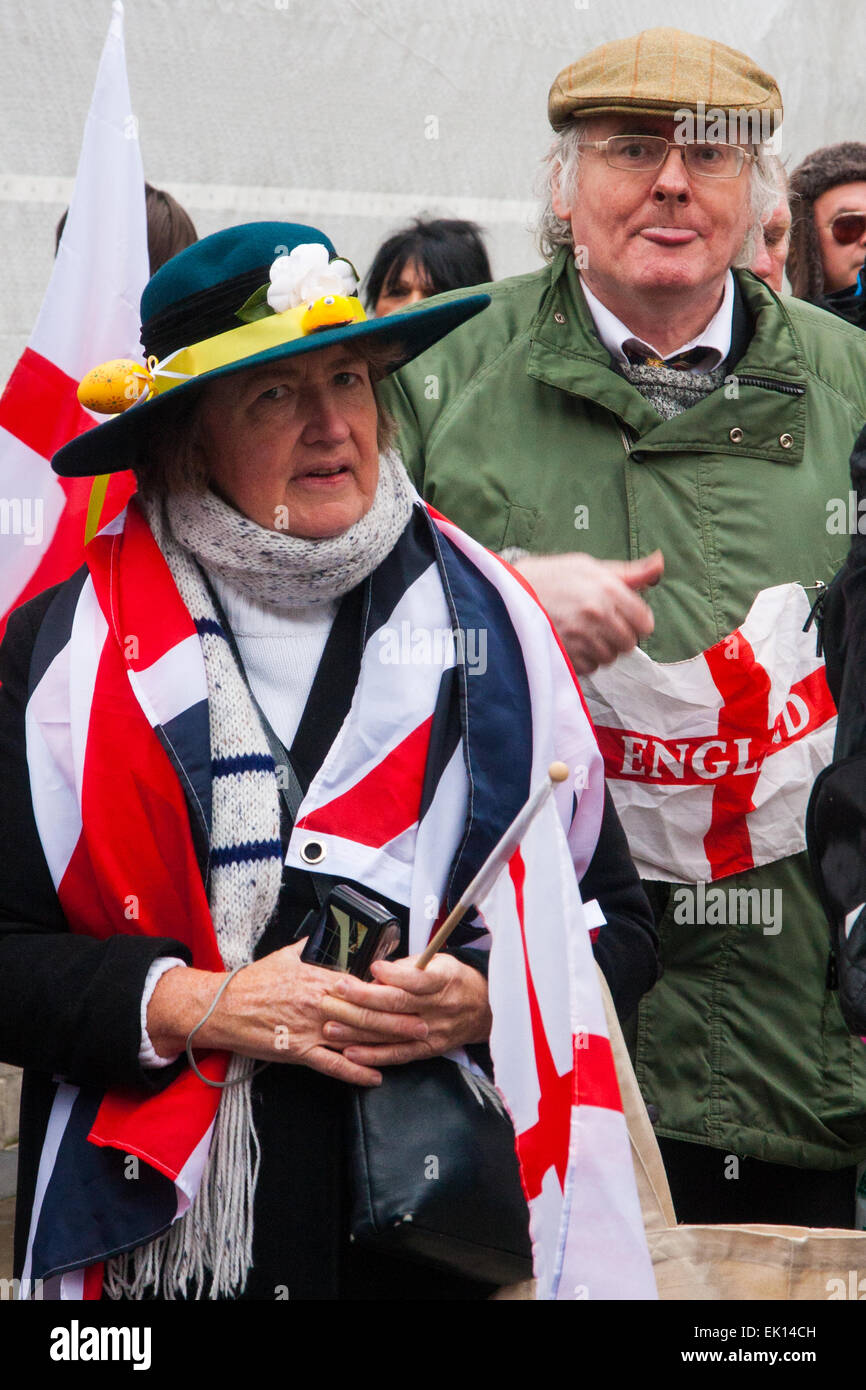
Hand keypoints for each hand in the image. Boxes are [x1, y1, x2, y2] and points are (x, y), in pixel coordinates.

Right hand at [146, 942, 422, 1086]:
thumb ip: (312, 946)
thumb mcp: (286, 955)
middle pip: (366, 1011)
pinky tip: (375, 1078)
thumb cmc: (254, 982)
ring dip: (386, 1042)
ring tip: (412, 1046)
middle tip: (426, 1021)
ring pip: (355, 1037)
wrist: (223, 1008)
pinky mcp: (298, 1051)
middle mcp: (318, 1002)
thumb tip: (329, 934)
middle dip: (399, 1017)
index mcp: (318, 977)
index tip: (412, 991)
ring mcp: (310, 1029)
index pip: (362, 983)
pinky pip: (331, 1065)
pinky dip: (354, 1073)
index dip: (389, 989)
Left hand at [320, 953, 490, 1066]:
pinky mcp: (427, 1050)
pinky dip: (373, 1055)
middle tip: (337, 992)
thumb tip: (376, 973)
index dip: (394, 974)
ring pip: (391, 1032)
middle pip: (398, 1005)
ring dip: (358, 1030)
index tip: (372, 967)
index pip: (417, 979)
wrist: (483, 1009)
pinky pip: (397, 1055)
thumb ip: (409, 967)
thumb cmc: (453, 980)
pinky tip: (351, 1052)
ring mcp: (432, 1032)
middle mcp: (438, 1008)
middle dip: (364, 998)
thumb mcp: (439, 962)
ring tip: (332, 1026)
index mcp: (443, 980)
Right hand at [514, 550, 663, 673]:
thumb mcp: (587, 566)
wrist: (504, 594)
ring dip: (600, 650)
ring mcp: (580, 637)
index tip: (624, 618)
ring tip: (581, 634)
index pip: (645, 622)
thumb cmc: (548, 577)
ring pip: (610, 658)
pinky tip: (570, 644)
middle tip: (599, 626)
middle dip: (619, 637)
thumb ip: (628, 572)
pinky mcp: (565, 656)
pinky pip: (590, 668)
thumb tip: (660, 564)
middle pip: (629, 644)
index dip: (636, 622)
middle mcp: (597, 614)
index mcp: (607, 589)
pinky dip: (583, 660)